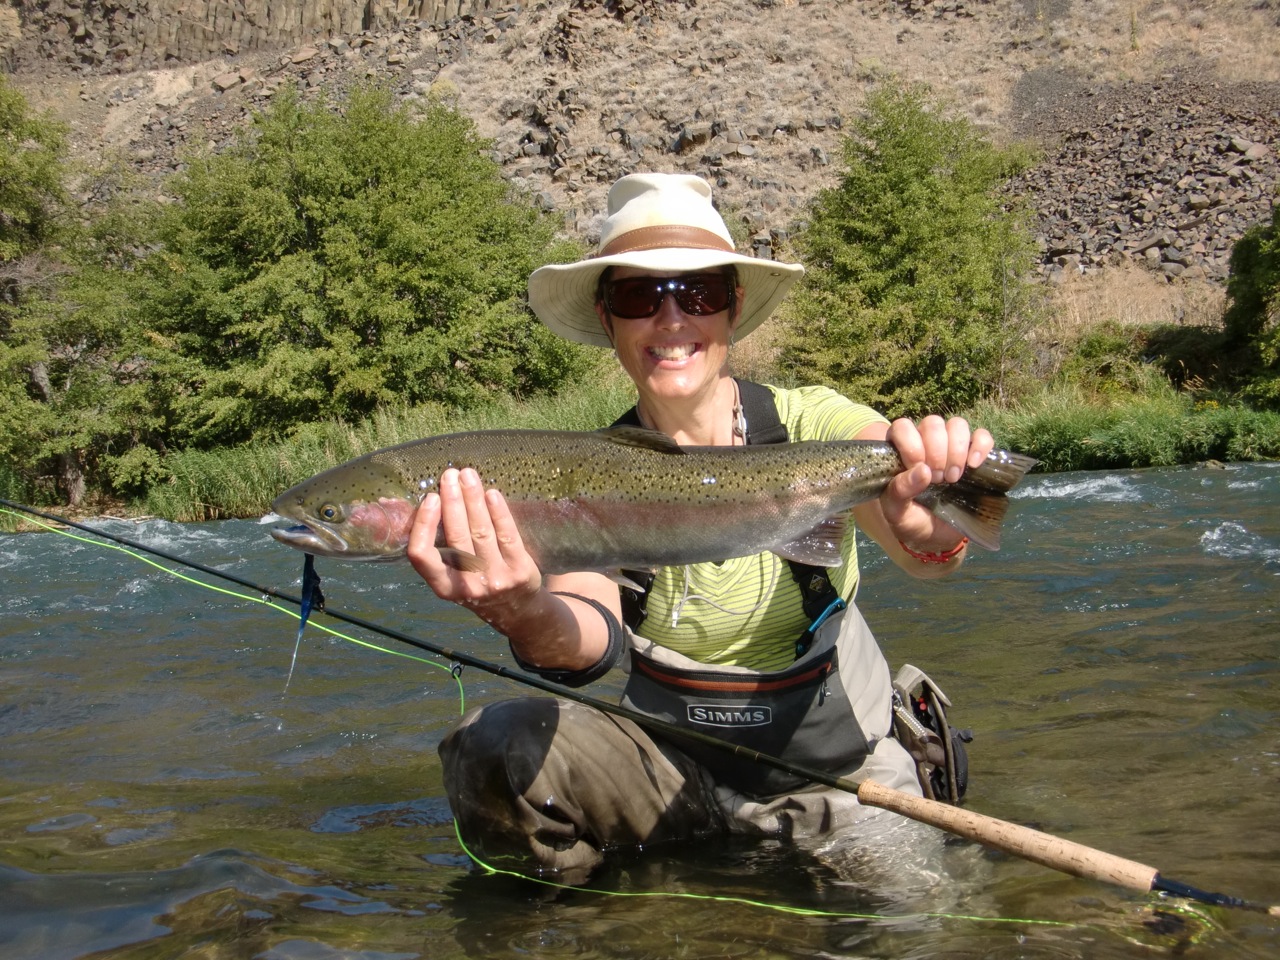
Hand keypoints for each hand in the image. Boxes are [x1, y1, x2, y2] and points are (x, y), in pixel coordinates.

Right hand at [406, 467, 542, 623]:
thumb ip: (440, 548)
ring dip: (473, 500)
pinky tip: (492, 494)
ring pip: (481, 533)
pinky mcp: (519, 571)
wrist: (517, 610)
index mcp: (444, 587)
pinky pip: (507, 536)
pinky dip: (498, 513)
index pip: (422, 556)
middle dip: (452, 501)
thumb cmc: (478, 583)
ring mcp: (495, 579)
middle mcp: (468, 586)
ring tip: (469, 476)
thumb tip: (425, 503)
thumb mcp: (454, 578)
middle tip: (450, 474)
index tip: (430, 498)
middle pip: (456, 537)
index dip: (423, 525)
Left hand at [880, 415, 993, 548]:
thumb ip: (900, 491)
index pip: (903, 427)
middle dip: (937, 451)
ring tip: (953, 478)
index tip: (919, 469)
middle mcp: (924, 441)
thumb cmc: (911, 519)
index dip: (912, 444)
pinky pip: (982, 436)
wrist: (936, 536)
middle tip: (938, 479)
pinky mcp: (973, 454)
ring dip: (957, 450)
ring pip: (957, 425)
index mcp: (900, 450)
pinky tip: (974, 465)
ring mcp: (950, 446)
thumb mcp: (896, 511)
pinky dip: (980, 446)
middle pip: (933, 423)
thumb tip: (922, 470)